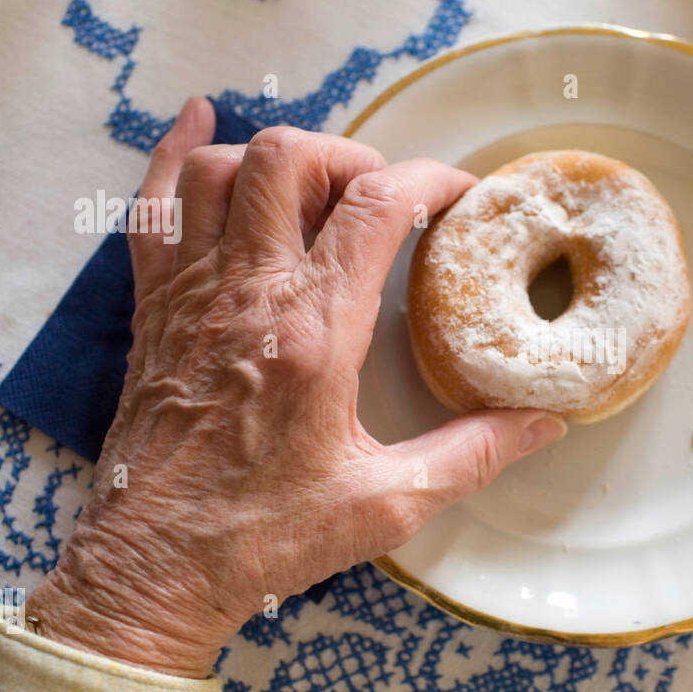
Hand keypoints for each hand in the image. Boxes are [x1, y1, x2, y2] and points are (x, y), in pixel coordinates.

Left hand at [28, 99, 566, 676]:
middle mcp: (248, 294)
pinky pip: (150, 205)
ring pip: (220, 169)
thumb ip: (473, 455)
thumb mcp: (388, 504)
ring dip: (273, 159)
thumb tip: (542, 425)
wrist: (153, 567)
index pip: (377, 208)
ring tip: (314, 190)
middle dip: (351, 156)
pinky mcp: (155, 308)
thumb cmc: (264, 536)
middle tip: (383, 196)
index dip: (430, 180)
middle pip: (291, 160)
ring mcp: (192, 294)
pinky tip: (198, 123)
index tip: (459, 193)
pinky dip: (172, 154)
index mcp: (314, 333)